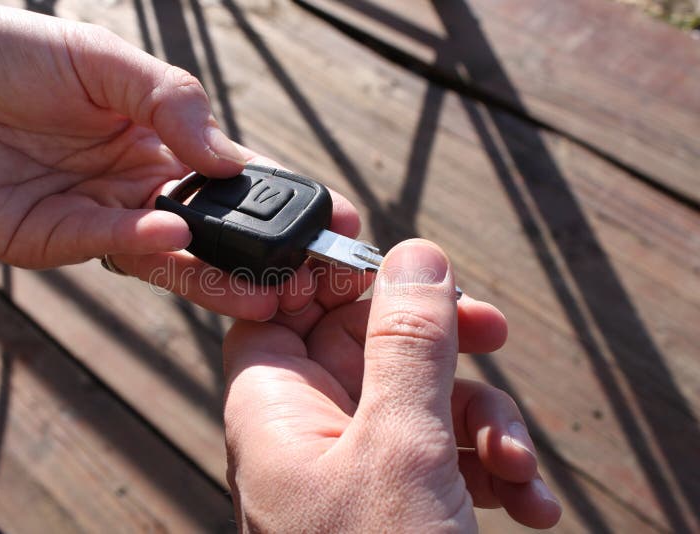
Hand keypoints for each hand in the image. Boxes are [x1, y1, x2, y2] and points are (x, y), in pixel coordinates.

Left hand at [0, 3, 358, 318]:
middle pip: (215, 234)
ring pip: (174, 258)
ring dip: (222, 275)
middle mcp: (141, 190)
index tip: (336, 219)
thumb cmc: (15, 54)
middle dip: (266, 257)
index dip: (284, 202)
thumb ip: (173, 103)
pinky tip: (176, 231)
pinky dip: (145, 241)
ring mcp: (101, 219)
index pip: (237, 183)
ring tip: (271, 287)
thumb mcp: (107, 59)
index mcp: (163, 146)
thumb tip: (228, 158)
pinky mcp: (54, 241)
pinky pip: (110, 245)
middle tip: (316, 272)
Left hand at [223, 240, 561, 530]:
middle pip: (368, 343)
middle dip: (437, 341)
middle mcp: (310, 428)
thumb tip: (415, 257)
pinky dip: (489, 468)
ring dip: (481, 420)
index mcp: (276, 404)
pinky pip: (444, 453)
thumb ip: (407, 344)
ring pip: (419, 397)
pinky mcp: (399, 500)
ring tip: (512, 463)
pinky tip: (529, 501)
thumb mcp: (401, 445)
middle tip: (490, 329)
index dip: (330, 272)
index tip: (395, 257)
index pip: (283, 304)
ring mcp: (356, 465)